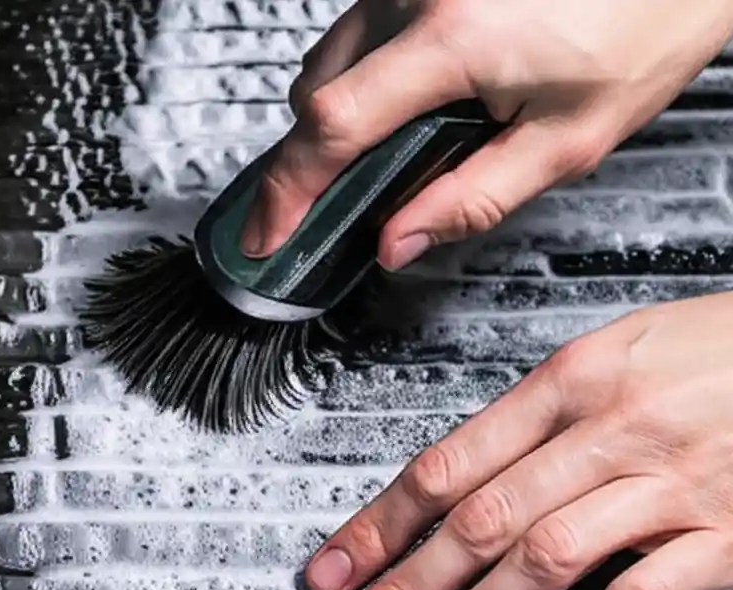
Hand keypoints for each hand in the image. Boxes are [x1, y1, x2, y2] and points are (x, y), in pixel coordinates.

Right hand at [240, 0, 732, 269]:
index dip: (287, 190)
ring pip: (330, 57)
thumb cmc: (645, 24)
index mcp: (454, 41)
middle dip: (318, 154)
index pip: (332, 125)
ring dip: (342, 111)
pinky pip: (359, 30)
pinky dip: (366, 74)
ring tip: (405, 142)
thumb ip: (472, 199)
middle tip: (353, 199)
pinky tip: (418, 96)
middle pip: (316, 90)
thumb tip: (398, 241)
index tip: (266, 233)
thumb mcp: (569, 141)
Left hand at [303, 291, 732, 589]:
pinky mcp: (731, 535)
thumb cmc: (721, 351)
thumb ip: (536, 416)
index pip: (448, 463)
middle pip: (481, 522)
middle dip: (403, 589)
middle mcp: (611, 432)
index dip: (379, 525)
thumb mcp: (617, 352)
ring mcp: (672, 487)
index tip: (331, 570)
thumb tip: (453, 477)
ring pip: (545, 561)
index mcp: (570, 380)